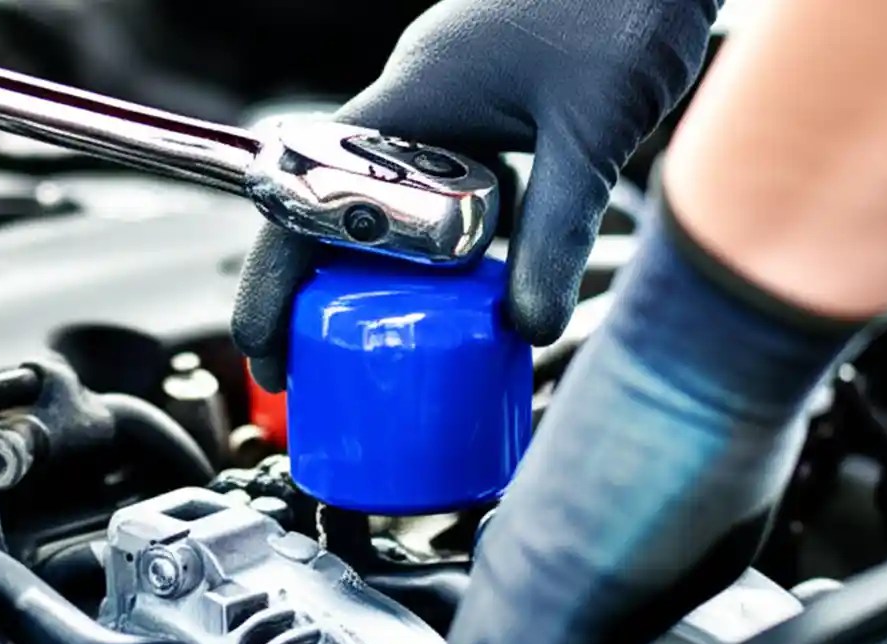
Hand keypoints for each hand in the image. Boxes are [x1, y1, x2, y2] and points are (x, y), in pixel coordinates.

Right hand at [232, 0, 722, 391]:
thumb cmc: (619, 4)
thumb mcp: (587, 132)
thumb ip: (556, 231)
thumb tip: (530, 326)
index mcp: (404, 106)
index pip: (304, 200)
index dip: (274, 283)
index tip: (268, 352)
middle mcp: (412, 108)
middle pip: (340, 212)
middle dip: (329, 291)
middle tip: (327, 364)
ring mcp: (449, 107)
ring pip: (398, 203)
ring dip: (396, 266)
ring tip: (402, 336)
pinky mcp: (488, 109)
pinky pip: (449, 185)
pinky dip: (456, 237)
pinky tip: (485, 275)